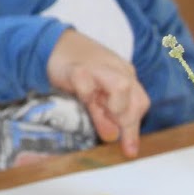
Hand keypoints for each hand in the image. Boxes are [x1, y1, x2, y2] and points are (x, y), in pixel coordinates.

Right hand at [46, 29, 148, 157]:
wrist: (53, 43)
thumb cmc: (76, 70)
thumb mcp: (95, 92)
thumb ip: (105, 113)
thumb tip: (113, 138)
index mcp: (125, 75)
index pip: (140, 103)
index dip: (135, 128)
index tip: (129, 151)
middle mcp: (117, 70)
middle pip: (137, 98)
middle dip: (127, 121)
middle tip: (112, 134)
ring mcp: (98, 68)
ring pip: (121, 88)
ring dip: (114, 109)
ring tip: (99, 115)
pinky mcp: (76, 69)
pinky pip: (87, 85)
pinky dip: (86, 98)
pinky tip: (80, 101)